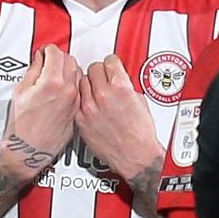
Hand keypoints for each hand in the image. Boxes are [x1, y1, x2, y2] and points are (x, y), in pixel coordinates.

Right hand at [0, 44, 78, 179]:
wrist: (29, 150)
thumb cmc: (21, 126)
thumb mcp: (21, 91)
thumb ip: (33, 70)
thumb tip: (40, 60)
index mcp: (51, 82)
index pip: (55, 52)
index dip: (47, 50)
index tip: (43, 53)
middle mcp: (67, 90)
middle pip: (70, 60)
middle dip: (58, 58)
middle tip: (48, 61)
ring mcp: (74, 101)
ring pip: (78, 73)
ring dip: (67, 70)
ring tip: (54, 74)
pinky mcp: (77, 110)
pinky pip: (79, 89)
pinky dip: (71, 84)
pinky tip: (61, 88)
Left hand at [75, 55, 163, 181]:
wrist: (135, 156)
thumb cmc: (141, 134)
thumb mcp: (140, 101)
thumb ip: (125, 86)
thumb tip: (117, 79)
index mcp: (121, 87)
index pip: (109, 61)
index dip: (112, 64)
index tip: (111, 66)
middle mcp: (103, 95)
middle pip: (93, 69)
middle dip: (100, 73)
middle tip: (103, 79)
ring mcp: (89, 107)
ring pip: (82, 82)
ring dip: (89, 85)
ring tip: (96, 92)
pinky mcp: (81, 119)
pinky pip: (77, 100)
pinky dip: (83, 100)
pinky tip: (90, 104)